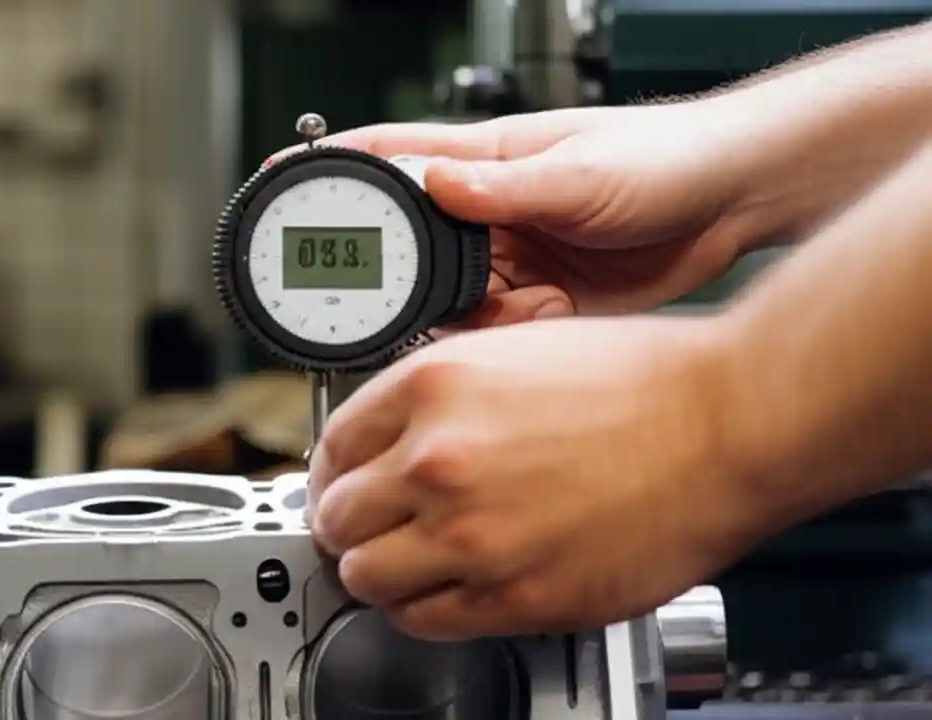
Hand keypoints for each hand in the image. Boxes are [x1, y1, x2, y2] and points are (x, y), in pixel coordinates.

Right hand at [270, 103, 767, 327]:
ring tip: (521, 305)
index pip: (388, 161)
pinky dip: (508, 336)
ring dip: (468, 316)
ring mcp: (508, 258)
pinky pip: (492, 331)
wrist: (730, 205)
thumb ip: (505, 188)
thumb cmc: (664, 159)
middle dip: (398, 280)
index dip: (329, 173)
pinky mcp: (536, 302)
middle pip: (404, 249)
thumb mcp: (579, 172)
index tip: (281, 184)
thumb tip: (437, 185)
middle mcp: (485, 212)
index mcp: (483, 162)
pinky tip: (546, 318)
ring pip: (445, 300)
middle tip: (412, 300)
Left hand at [306, 316, 775, 638]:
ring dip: (376, 571)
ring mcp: (472, 535)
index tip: (343, 484)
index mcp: (433, 385)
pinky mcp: (514, 596)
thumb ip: (443, 397)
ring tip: (402, 564)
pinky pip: (423, 620)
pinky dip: (420, 610)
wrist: (730, 425)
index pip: (332, 443)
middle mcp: (438, 460)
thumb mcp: (517, 351)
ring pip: (365, 576)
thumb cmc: (646, 382)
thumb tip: (396, 437)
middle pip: (336, 514)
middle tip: (368, 527)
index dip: (332, 470)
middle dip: (349, 521)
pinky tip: (443, 590)